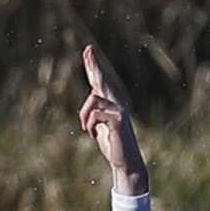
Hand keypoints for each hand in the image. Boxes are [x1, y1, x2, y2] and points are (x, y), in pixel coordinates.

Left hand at [79, 46, 147, 196]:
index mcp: (112, 102)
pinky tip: (93, 134)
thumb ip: (97, 110)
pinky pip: (95, 115)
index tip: (88, 50)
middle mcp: (117, 102)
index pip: (100, 82)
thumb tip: (93, 95)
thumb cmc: (112, 144)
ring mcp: (119, 110)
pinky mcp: (117, 120)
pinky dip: (90, 125)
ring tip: (86, 129)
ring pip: (93, 100)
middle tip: (88, 49)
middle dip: (94, 65)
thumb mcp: (101, 125)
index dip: (94, 66)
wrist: (125, 162)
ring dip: (84, 115)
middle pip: (101, 80)